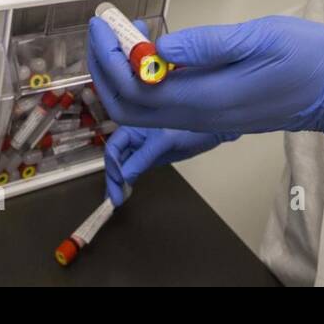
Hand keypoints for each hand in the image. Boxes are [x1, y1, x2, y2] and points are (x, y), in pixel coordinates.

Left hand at [87, 15, 323, 150]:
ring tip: (121, 35)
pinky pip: (163, 106)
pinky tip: (151, 51)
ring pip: (143, 111)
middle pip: (129, 109)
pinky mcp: (213, 114)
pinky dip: (143, 81)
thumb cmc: (308, 59)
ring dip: (121, 75)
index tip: (102, 26)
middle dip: (104, 69)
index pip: (136, 92)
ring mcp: (206, 120)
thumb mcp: (261, 39)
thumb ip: (209, 45)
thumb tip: (160, 46)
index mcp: (208, 100)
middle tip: (102, 29)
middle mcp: (200, 117)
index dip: (109, 62)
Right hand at [104, 126, 236, 204]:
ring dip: (118, 181)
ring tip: (117, 198)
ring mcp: (142, 148)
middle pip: (115, 158)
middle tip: (115, 198)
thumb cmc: (190, 128)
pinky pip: (134, 168)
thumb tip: (124, 176)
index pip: (114, 147)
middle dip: (113, 177)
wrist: (210, 131)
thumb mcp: (164, 141)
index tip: (117, 183)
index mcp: (134, 126)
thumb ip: (143, 157)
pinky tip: (126, 189)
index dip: (113, 166)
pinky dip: (128, 179)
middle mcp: (135, 136)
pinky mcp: (151, 157)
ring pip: (123, 165)